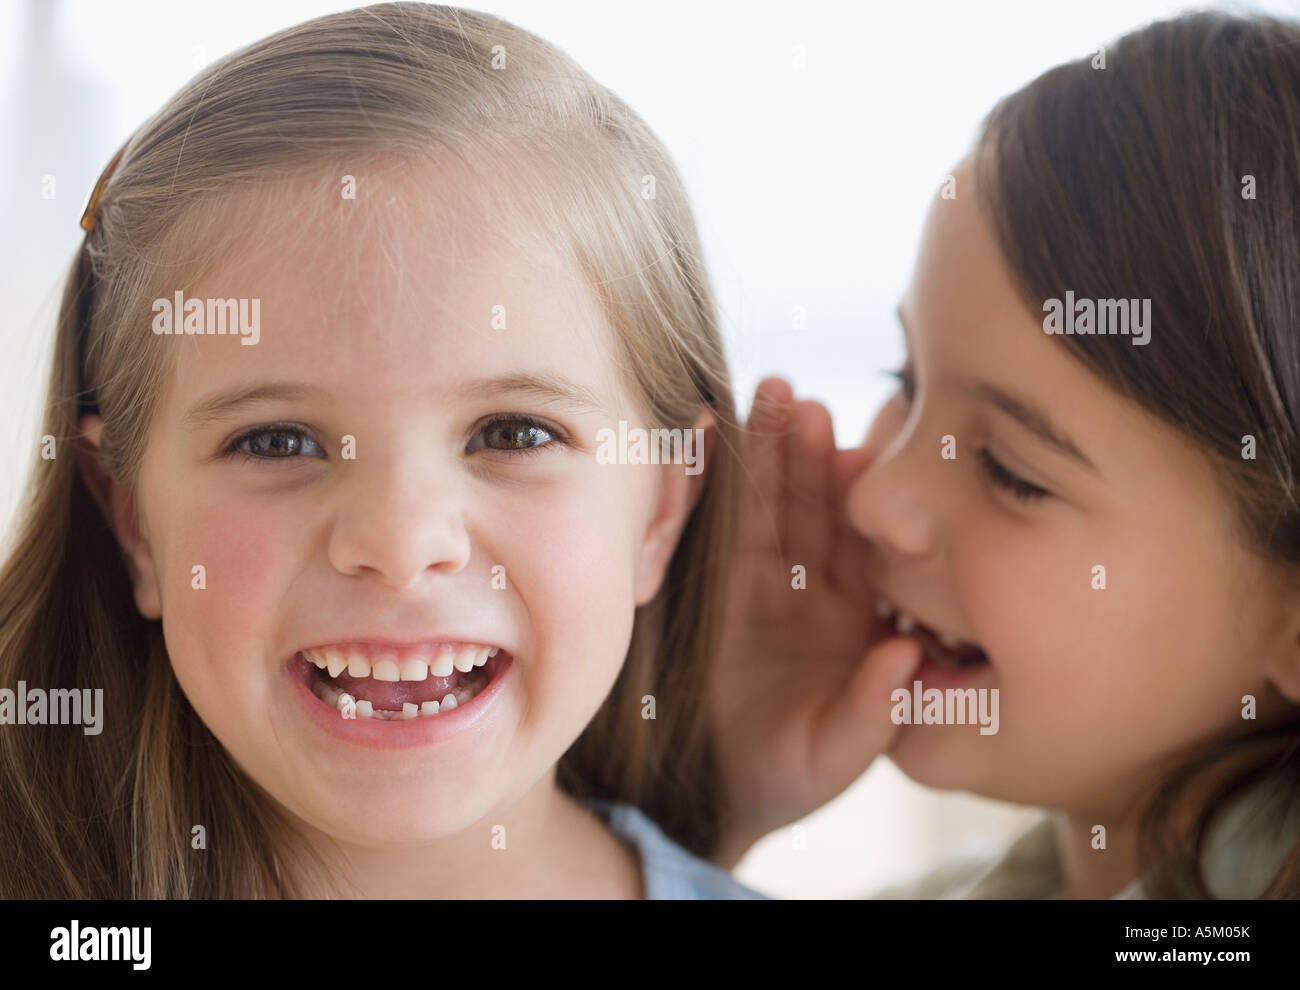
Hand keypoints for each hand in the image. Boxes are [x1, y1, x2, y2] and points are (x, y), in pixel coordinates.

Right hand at [709, 378, 920, 867]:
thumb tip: (901, 654)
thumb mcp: (838, 756)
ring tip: (770, 395)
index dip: (868, 496)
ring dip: (769, 450)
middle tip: (807, 400)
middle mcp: (813, 589)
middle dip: (812, 453)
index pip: (869, 544)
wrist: (714, 795)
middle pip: (817, 507)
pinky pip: (715, 526)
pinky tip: (713, 434)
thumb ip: (874, 711)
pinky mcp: (710, 585)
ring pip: (768, 504)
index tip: (868, 448)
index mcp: (859, 618)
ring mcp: (760, 582)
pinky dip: (713, 480)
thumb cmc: (788, 778)